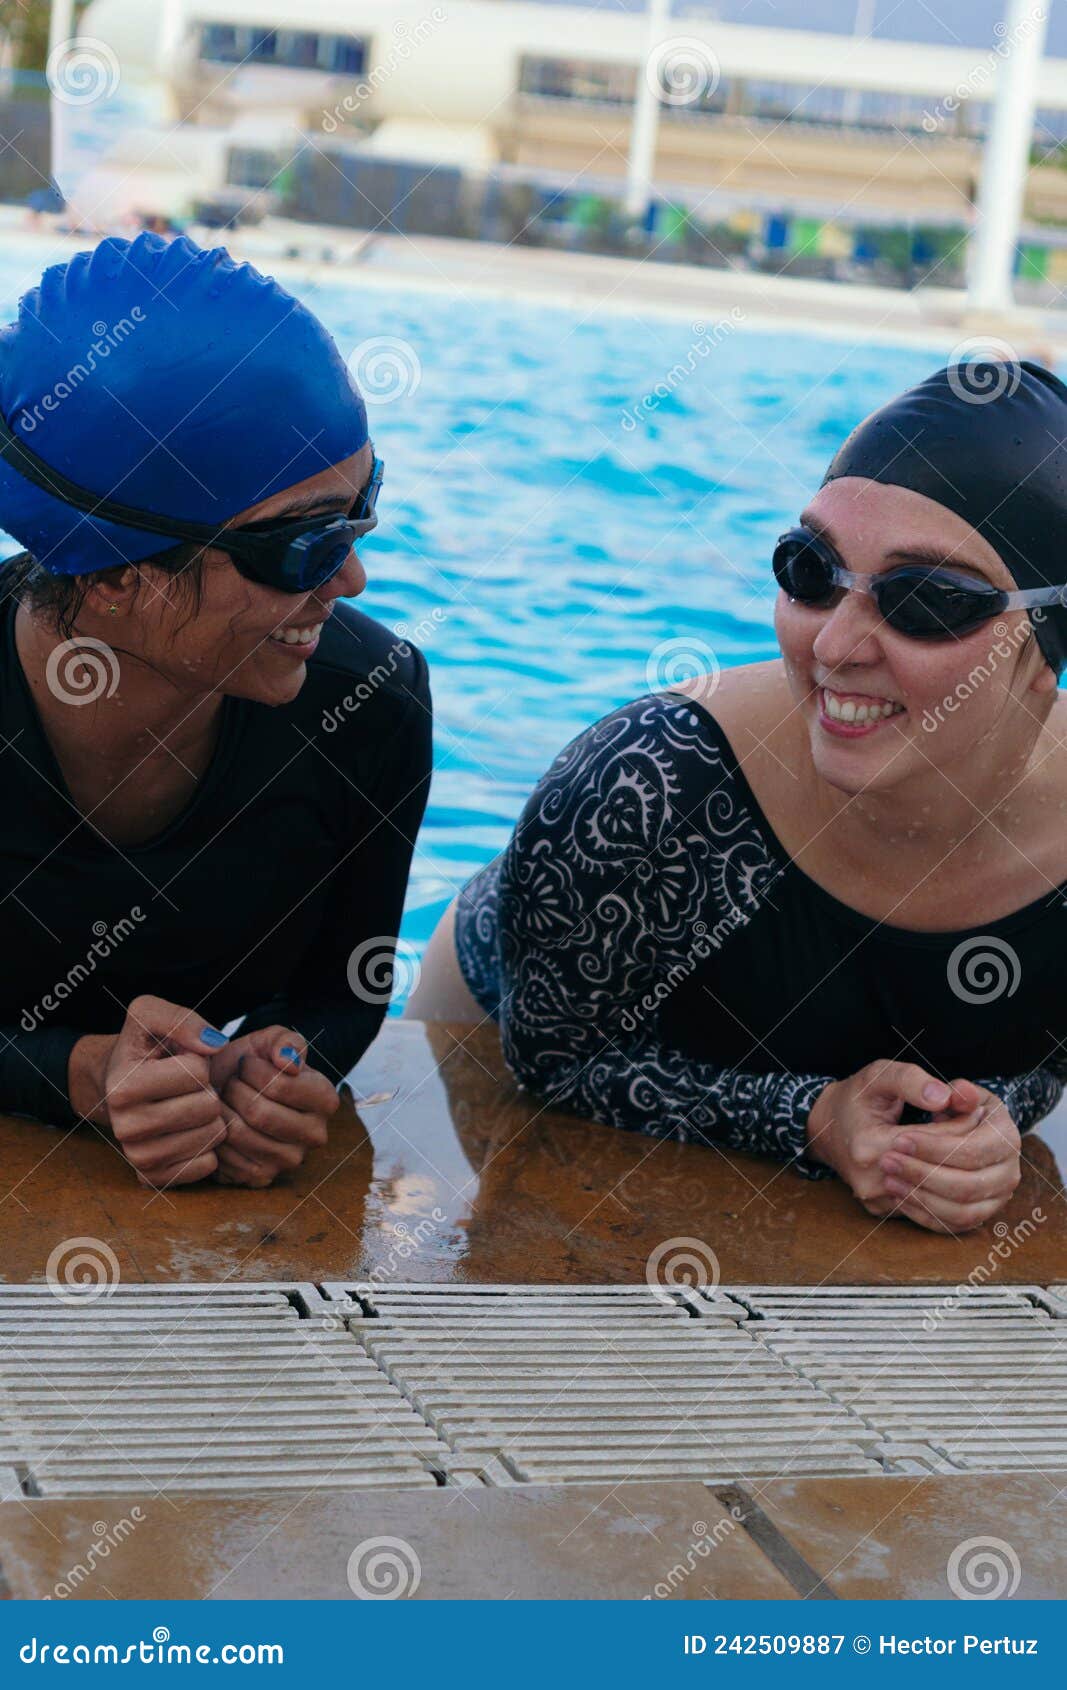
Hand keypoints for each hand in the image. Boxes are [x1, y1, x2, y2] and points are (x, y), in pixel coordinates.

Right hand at [94, 995, 230, 1188]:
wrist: (118, 1085)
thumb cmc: (142, 1048)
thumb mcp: (149, 1015)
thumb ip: (182, 1020)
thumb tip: (215, 1044)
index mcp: (123, 1086)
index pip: (197, 1072)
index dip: (198, 1062)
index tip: (178, 1062)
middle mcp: (125, 1127)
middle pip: (208, 1106)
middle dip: (207, 1089)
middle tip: (186, 1087)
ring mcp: (138, 1156)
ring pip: (212, 1135)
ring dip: (211, 1116)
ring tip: (187, 1105)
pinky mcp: (153, 1177)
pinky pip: (206, 1165)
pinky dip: (209, 1145)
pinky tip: (191, 1130)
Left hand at [209, 1026, 337, 1187]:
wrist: (227, 1092)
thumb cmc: (249, 1066)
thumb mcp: (268, 1041)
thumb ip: (285, 1041)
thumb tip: (290, 1064)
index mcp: (326, 1099)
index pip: (279, 1085)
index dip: (250, 1070)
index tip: (245, 1064)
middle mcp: (316, 1134)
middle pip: (259, 1113)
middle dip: (234, 1091)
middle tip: (230, 1083)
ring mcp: (290, 1160)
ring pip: (241, 1134)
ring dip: (222, 1112)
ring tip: (224, 1101)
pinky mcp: (263, 1178)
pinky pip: (228, 1158)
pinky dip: (216, 1137)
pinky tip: (222, 1123)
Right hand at [807, 1059, 974, 1230]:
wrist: (826, 1128)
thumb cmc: (855, 1099)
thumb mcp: (879, 1076)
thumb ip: (912, 1081)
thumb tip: (945, 1097)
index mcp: (869, 1146)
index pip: (934, 1142)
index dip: (960, 1124)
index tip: (975, 1110)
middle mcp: (872, 1181)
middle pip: (939, 1171)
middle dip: (964, 1149)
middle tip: (978, 1127)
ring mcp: (877, 1200)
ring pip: (937, 1195)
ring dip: (956, 1170)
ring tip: (966, 1145)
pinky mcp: (882, 1211)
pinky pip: (925, 1208)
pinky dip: (943, 1188)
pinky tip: (949, 1165)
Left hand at [875, 1078, 1021, 1233]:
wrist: (959, 1125)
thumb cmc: (950, 1103)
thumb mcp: (949, 1088)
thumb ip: (952, 1089)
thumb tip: (947, 1096)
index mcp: (1006, 1137)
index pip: (972, 1151)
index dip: (935, 1148)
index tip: (899, 1139)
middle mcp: (1009, 1172)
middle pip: (967, 1186)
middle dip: (922, 1175)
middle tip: (886, 1161)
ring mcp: (996, 1198)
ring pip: (961, 1212)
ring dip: (921, 1198)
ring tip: (889, 1180)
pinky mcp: (979, 1216)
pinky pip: (952, 1226)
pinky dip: (924, 1215)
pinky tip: (898, 1196)